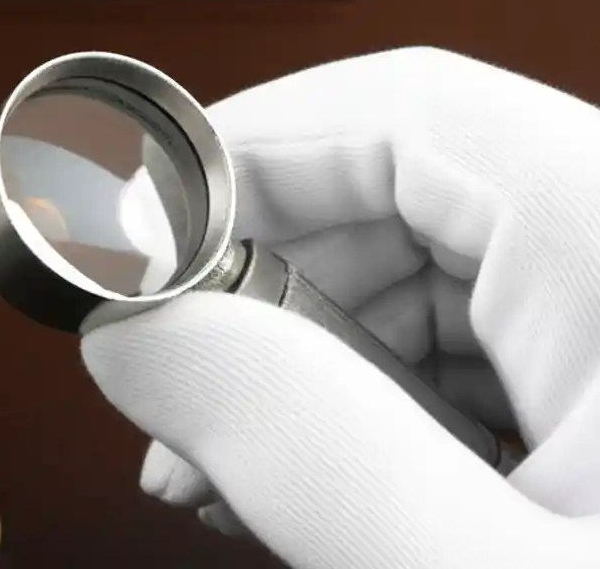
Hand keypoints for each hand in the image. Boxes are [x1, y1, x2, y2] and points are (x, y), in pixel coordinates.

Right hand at [81, 47, 599, 567]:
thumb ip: (301, 446)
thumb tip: (142, 331)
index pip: (412, 114)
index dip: (247, 151)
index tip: (138, 227)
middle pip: (401, 197)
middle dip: (256, 286)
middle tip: (171, 380)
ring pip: (419, 283)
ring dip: (296, 362)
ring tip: (224, 464)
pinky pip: (461, 361)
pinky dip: (366, 411)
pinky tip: (311, 486)